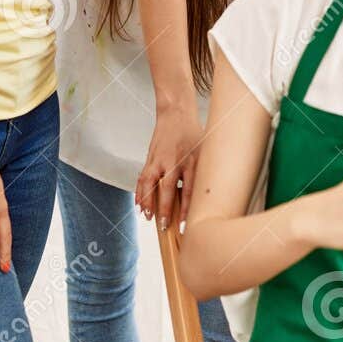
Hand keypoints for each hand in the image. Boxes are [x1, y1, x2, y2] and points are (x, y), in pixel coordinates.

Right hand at [135, 101, 201, 230]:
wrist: (176, 115)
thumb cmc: (194, 135)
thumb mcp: (204, 152)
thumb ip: (202, 173)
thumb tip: (205, 198)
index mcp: (191, 161)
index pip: (189, 189)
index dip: (187, 209)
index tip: (185, 226)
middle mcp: (174, 161)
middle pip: (168, 188)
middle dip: (165, 209)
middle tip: (164, 226)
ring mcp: (159, 160)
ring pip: (150, 183)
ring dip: (147, 202)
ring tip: (147, 217)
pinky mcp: (150, 158)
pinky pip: (142, 177)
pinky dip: (139, 192)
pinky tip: (138, 204)